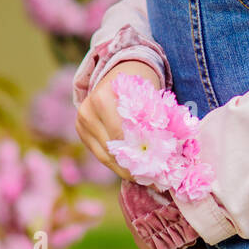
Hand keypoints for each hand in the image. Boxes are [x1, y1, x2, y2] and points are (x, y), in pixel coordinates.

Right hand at [75, 60, 161, 180]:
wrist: (121, 66)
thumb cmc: (141, 83)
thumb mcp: (149, 96)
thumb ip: (153, 121)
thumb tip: (167, 154)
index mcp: (104, 99)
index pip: (120, 136)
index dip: (138, 155)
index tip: (157, 171)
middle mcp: (88, 111)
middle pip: (110, 150)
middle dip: (132, 168)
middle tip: (153, 182)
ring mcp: (81, 121)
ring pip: (103, 155)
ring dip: (123, 169)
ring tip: (144, 180)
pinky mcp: (80, 130)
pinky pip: (99, 152)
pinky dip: (115, 161)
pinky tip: (130, 170)